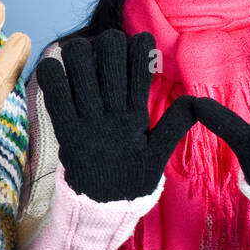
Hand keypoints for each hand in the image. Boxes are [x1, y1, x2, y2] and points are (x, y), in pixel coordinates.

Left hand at [36, 29, 195, 202]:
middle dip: (109, 41)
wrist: (101, 207)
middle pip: (110, 53)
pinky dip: (51, 72)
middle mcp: (113, 113)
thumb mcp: (160, 152)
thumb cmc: (131, 176)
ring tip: (81, 58)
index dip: (139, 45)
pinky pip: (54, 89)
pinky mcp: (63, 128)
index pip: (141, 64)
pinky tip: (54, 68)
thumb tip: (198, 100)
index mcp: (137, 115)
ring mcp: (87, 119)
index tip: (137, 45)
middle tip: (105, 49)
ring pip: (80, 63)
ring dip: (80, 51)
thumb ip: (177, 123)